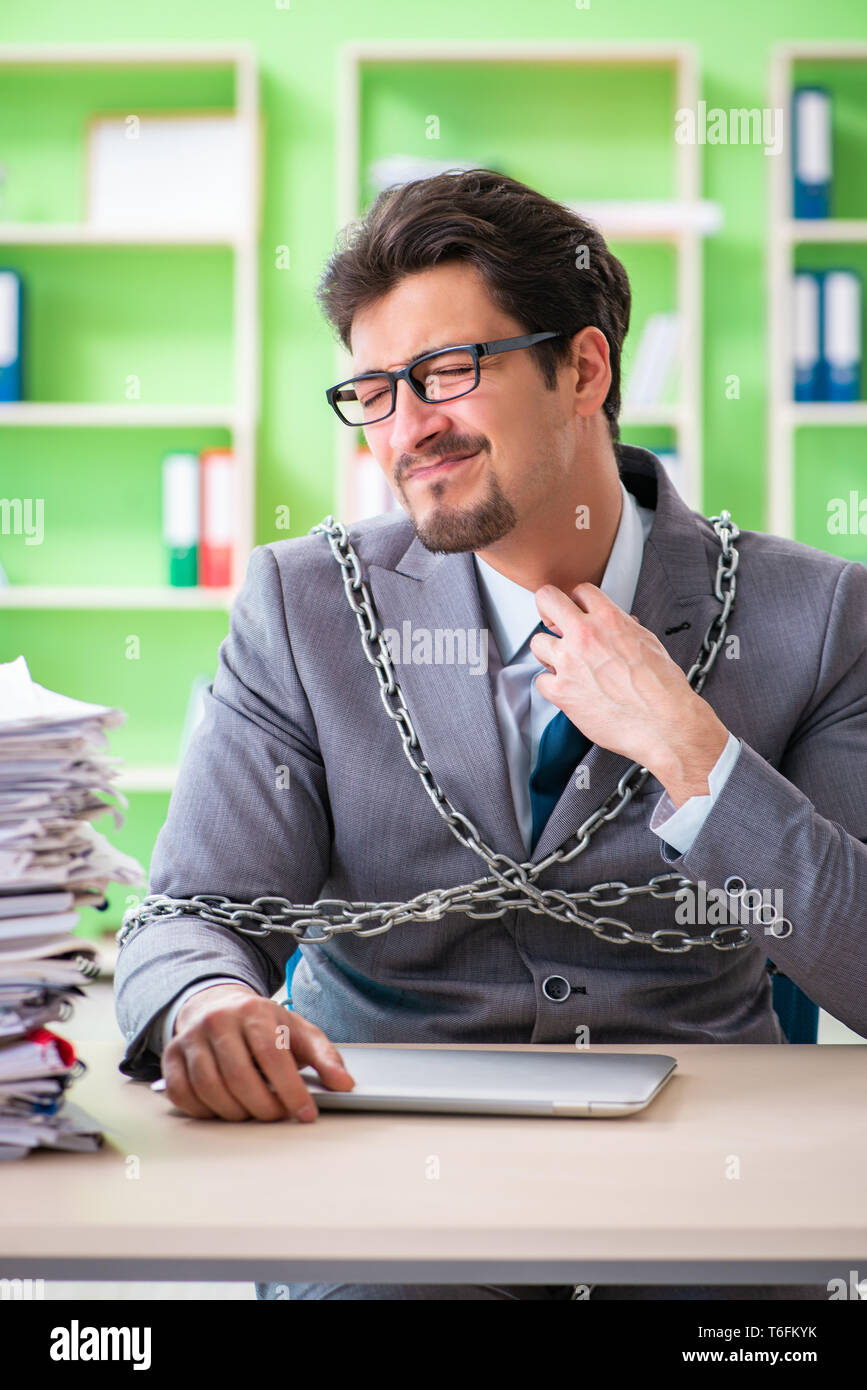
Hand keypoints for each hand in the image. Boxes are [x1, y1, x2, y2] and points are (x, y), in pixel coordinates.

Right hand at [162, 982, 354, 1121]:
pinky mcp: (172, 1057)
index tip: (305, 1113)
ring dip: (235, 1112)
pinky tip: (223, 1109)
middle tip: (277, 1116)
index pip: (272, 1056)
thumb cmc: (262, 1024)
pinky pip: (183, 1094)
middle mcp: (219, 1021)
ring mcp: (191, 1038)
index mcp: (254, 1011)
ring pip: (209, 1088)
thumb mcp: (299, 1032)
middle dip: (263, 1107)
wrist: (217, 1006)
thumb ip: (325, 1057)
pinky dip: (204, 1111)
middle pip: (239, 1077)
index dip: (290, 1090)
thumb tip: (345, 1084)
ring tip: (252, 1112)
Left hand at [529, 582, 727, 791]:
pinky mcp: (561, 692)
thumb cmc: (662, 688)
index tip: (578, 612)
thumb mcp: (648, 642)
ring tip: (567, 665)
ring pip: (537, 643)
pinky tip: (569, 690)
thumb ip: (623, 629)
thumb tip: (617, 624)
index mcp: (609, 619)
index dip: (579, 602)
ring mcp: (569, 662)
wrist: (664, 723)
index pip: (580, 591)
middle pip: (546, 600)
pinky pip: (541, 680)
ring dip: (550, 653)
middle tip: (554, 623)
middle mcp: (585, 636)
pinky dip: (553, 686)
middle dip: (549, 610)